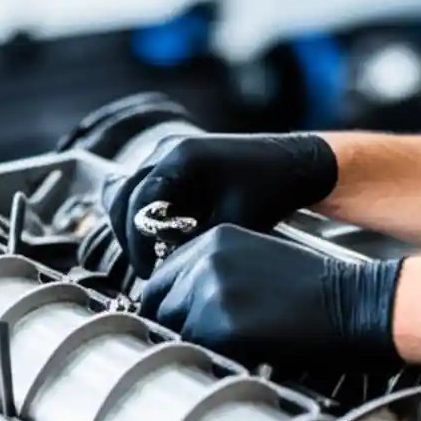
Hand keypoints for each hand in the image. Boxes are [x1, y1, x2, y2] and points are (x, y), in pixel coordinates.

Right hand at [104, 133, 337, 277]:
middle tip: (147, 268)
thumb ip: (194, 244)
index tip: (149, 270)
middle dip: (132, 237)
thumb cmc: (272, 192)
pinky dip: (146, 214)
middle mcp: (168, 149)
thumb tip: (164, 269)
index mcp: (180, 159)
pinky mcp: (176, 160)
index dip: (140, 244)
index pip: (138, 206)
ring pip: (130, 193)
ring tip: (154, 256)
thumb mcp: (234, 224)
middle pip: (124, 198)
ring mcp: (169, 151)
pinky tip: (162, 237)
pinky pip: (146, 188)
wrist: (297, 166)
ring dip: (136, 226)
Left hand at [140, 225, 402, 367]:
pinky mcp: (221, 324)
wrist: (358, 305)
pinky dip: (210, 362)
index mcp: (215, 241)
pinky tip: (239, 359)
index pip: (163, 278)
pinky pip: (194, 352)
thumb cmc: (318, 295)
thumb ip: (216, 280)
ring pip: (171, 330)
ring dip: (192, 346)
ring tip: (227, 353)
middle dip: (176, 327)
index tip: (189, 324)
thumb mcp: (259, 266)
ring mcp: (210, 291)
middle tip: (206, 345)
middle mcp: (205, 260)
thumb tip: (184, 311)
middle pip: (158, 303)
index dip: (173, 306)